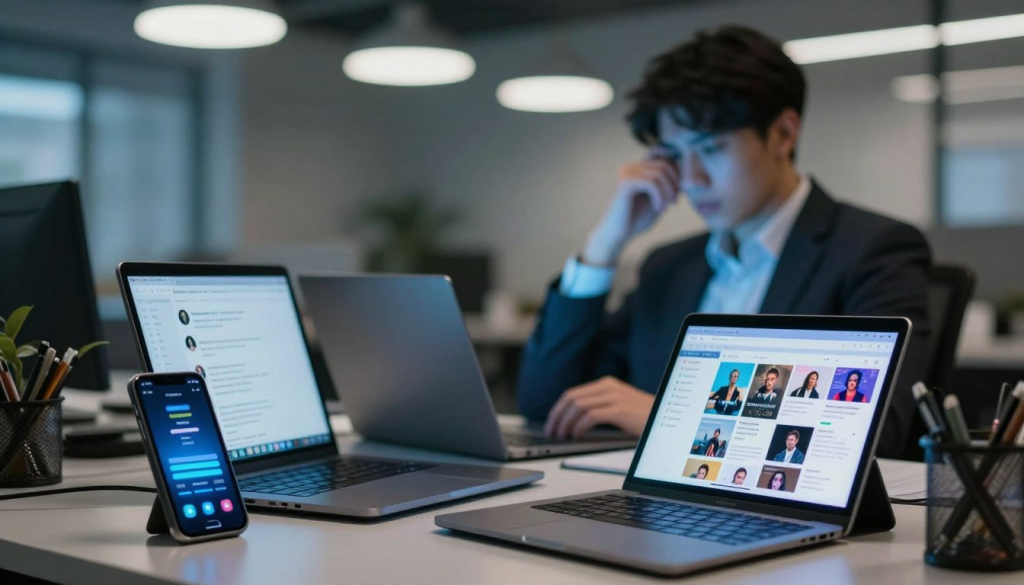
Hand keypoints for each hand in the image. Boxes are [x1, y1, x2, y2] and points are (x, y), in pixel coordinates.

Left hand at [544, 376, 655, 438]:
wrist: (667, 418)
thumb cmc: (642, 417)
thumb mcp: (618, 406)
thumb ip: (599, 406)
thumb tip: (574, 421)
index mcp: (606, 384)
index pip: (572, 393)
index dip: (558, 409)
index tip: (552, 423)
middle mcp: (608, 387)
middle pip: (571, 398)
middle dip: (557, 416)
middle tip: (551, 432)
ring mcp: (614, 397)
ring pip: (578, 406)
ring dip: (565, 423)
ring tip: (562, 436)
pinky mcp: (619, 410)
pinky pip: (590, 416)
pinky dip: (579, 426)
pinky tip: (577, 435)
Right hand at [582, 150, 680, 265]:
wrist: (617, 235)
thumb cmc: (636, 220)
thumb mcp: (658, 200)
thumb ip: (668, 187)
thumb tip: (686, 176)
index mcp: (636, 169)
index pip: (661, 156)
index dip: (675, 171)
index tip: (677, 191)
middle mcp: (630, 167)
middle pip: (664, 165)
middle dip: (674, 184)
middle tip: (674, 202)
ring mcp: (626, 173)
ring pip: (660, 174)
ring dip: (668, 192)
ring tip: (665, 207)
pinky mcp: (626, 182)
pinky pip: (652, 183)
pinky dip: (660, 196)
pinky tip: (658, 208)